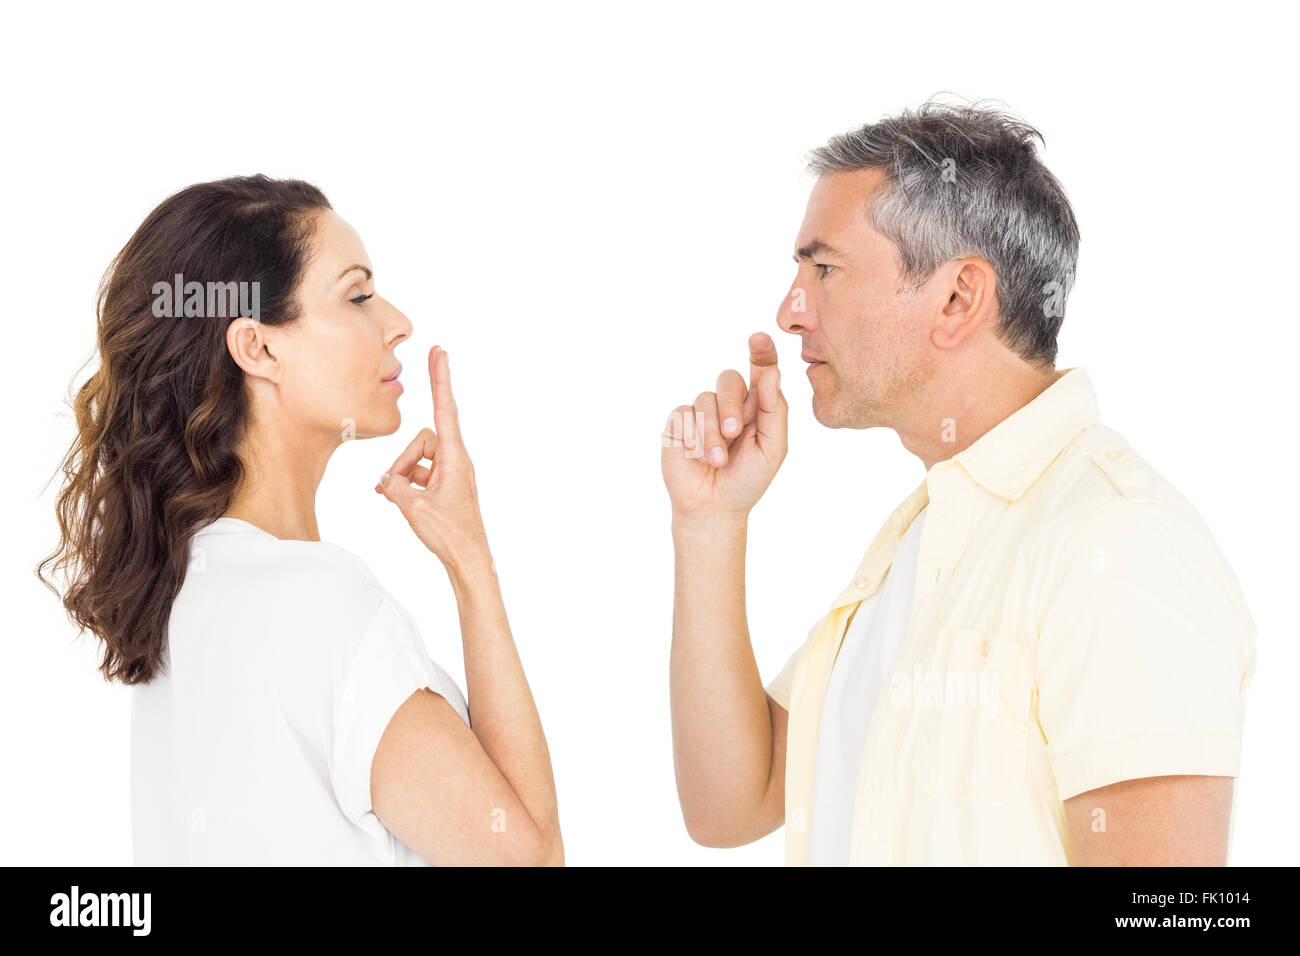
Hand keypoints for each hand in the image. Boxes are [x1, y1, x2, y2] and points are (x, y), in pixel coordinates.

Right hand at [376, 345, 490, 575]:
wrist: (469, 562)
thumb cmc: (450, 535)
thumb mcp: (414, 506)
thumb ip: (396, 485)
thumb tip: (389, 481)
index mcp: (456, 458)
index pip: (446, 409)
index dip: (440, 379)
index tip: (440, 352)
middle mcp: (457, 461)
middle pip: (421, 440)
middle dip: (403, 461)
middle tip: (395, 488)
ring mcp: (451, 475)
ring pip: (417, 460)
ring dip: (402, 477)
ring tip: (398, 501)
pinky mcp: (445, 488)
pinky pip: (418, 475)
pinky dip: (406, 486)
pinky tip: (398, 502)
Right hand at [660, 331, 787, 519]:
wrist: (713, 508)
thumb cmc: (747, 480)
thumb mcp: (772, 448)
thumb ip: (774, 411)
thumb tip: (772, 374)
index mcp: (757, 406)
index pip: (760, 369)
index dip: (762, 351)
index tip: (760, 337)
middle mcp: (729, 404)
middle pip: (729, 380)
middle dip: (731, 406)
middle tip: (733, 432)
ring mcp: (702, 413)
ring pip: (705, 399)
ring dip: (711, 432)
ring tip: (717, 460)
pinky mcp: (679, 423)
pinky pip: (683, 414)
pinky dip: (693, 436)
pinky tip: (697, 456)